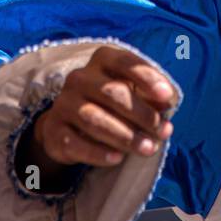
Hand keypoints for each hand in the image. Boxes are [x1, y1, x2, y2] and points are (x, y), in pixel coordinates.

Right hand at [26, 46, 175, 173]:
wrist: (68, 123)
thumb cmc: (110, 103)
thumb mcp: (132, 93)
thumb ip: (151, 97)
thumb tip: (166, 106)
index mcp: (102, 60)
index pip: (124, 62)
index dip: (146, 77)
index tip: (167, 96)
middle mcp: (79, 77)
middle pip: (112, 92)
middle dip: (141, 113)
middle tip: (162, 131)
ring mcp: (63, 103)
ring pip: (95, 119)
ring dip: (125, 136)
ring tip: (147, 148)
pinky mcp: (53, 130)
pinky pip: (76, 143)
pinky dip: (98, 152)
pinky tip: (117, 159)